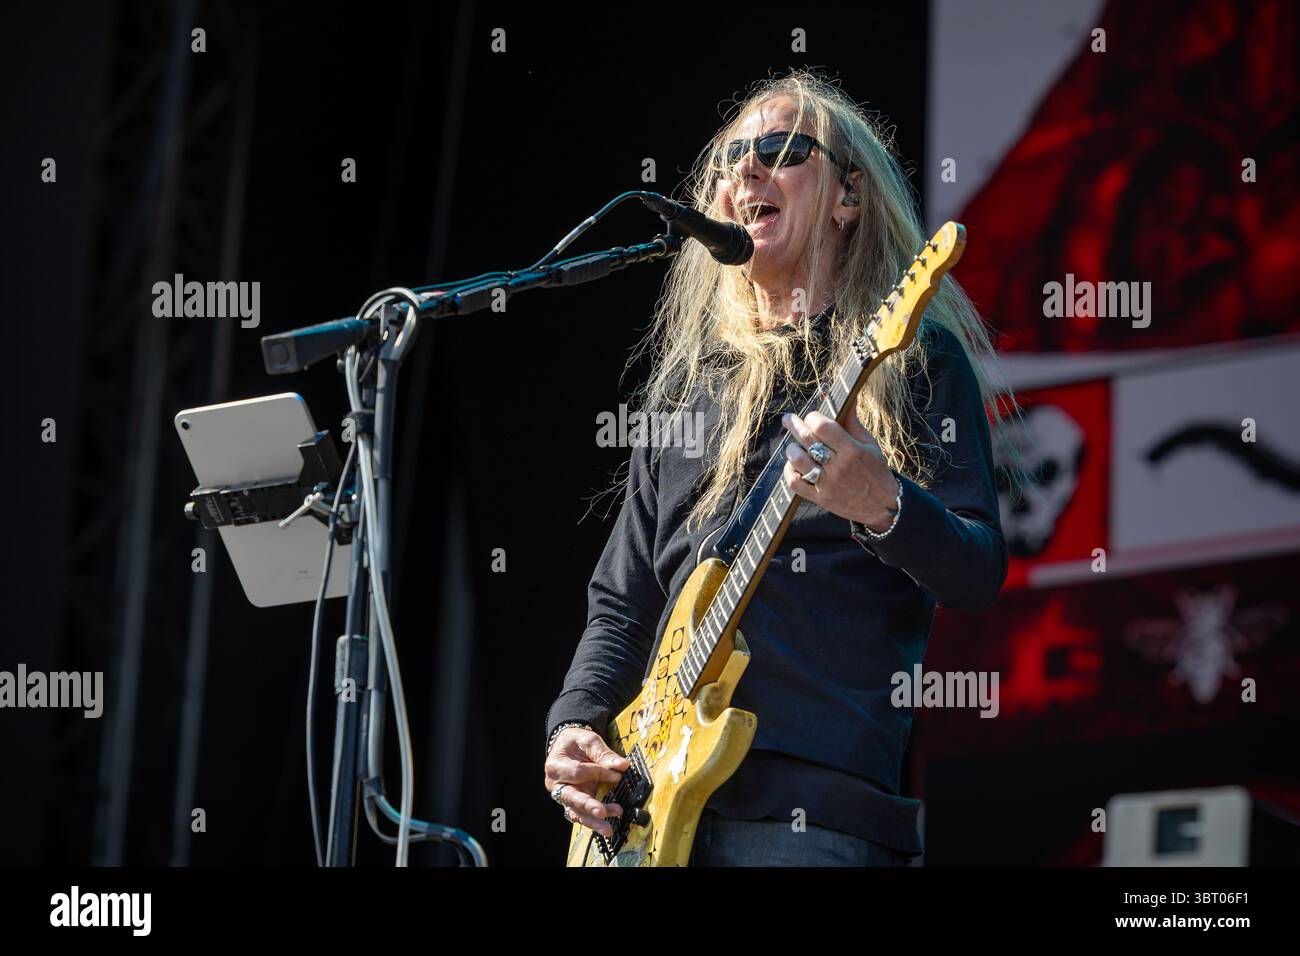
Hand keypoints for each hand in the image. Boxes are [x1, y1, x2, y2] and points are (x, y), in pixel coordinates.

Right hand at [542, 726, 628, 838]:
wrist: (566, 747)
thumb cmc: (575, 743)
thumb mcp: (587, 740)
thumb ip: (603, 753)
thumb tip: (622, 766)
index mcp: (556, 765)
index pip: (578, 773)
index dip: (598, 773)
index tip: (617, 775)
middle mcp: (556, 784)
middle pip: (571, 798)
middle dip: (588, 806)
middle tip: (601, 813)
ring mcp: (564, 796)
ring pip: (576, 811)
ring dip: (592, 821)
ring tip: (608, 829)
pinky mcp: (572, 803)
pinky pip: (581, 814)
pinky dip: (593, 820)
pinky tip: (607, 822)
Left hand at [781, 410, 901, 530]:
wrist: (882, 506)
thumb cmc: (876, 470)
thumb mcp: (869, 444)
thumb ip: (853, 422)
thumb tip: (849, 398)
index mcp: (852, 450)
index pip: (823, 427)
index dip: (813, 418)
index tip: (812, 417)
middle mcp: (838, 467)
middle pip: (807, 440)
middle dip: (794, 425)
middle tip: (787, 419)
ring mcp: (827, 484)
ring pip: (798, 460)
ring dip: (791, 449)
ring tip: (793, 445)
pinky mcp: (820, 498)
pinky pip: (795, 483)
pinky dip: (789, 471)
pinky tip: (793, 464)